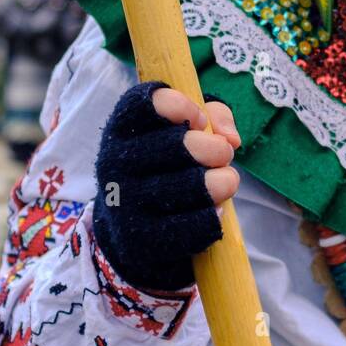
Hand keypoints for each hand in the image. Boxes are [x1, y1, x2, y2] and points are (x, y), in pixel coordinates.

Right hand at [93, 82, 240, 291]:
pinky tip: (214, 211)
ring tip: (226, 182)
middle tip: (224, 155)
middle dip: (214, 149)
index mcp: (122, 128)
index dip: (180, 106)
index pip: (143, 104)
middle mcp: (114, 163)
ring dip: (221, 183)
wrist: (133, 227)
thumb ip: (213, 117)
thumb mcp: (186, 129)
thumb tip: (231, 138)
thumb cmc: (167, 164)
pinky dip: (212, 218)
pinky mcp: (139, 241)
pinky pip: (192, 228)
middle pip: (176, 146)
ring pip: (188, 187)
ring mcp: (123, 204)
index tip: (199, 119)